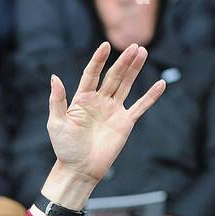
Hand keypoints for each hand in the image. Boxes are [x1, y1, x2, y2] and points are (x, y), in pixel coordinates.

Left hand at [46, 42, 166, 185]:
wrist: (79, 169)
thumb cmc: (65, 148)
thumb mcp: (56, 124)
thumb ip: (57, 101)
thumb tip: (54, 77)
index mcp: (82, 99)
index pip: (91, 74)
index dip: (98, 60)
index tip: (105, 46)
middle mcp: (99, 101)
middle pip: (113, 76)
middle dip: (123, 61)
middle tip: (134, 46)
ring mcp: (113, 110)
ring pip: (126, 85)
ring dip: (134, 69)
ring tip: (143, 52)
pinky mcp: (125, 122)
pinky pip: (140, 106)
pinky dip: (150, 96)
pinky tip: (161, 84)